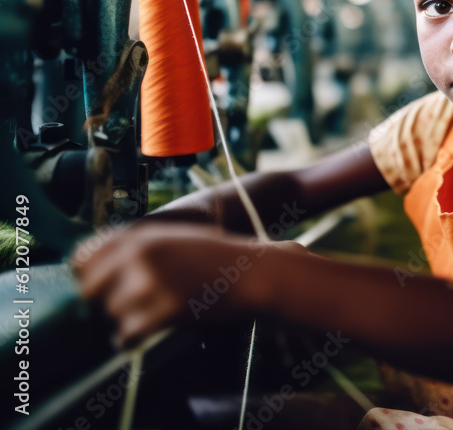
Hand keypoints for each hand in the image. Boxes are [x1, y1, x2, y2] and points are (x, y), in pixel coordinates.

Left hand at [71, 222, 306, 347]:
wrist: (251, 272)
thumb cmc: (213, 256)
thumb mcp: (170, 237)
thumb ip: (132, 248)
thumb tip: (90, 273)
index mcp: (138, 234)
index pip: (81, 259)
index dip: (88, 276)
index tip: (102, 287)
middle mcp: (139, 254)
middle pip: (90, 291)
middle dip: (103, 302)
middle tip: (127, 306)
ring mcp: (151, 281)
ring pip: (111, 314)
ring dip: (125, 320)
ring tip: (150, 314)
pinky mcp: (165, 308)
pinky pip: (128, 334)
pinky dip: (134, 338)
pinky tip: (149, 331)